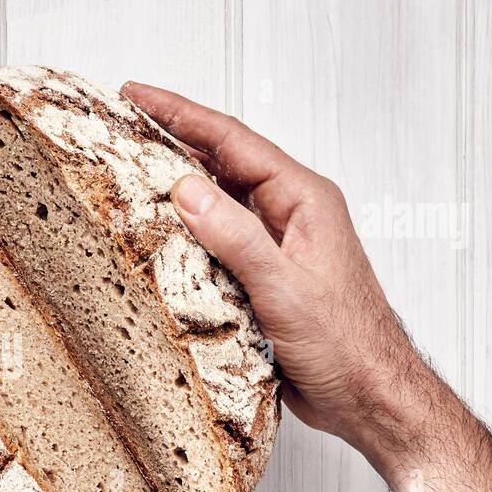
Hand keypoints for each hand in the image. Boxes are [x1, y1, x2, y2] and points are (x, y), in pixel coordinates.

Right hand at [123, 82, 437, 470]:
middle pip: (222, 163)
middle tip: (122, 122)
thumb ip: (236, 236)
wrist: (369, 398)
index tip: (137, 94)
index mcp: (304, 200)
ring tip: (128, 169)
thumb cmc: (346, 345)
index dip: (181, 114)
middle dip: (172, 140)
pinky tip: (157, 235)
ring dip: (175, 186)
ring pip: (217, 203)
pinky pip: (216, 243)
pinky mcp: (263, 279)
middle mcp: (289, 215)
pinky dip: (185, 233)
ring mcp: (276, 247)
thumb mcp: (284, 287)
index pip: (232, 140)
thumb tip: (185, 188)